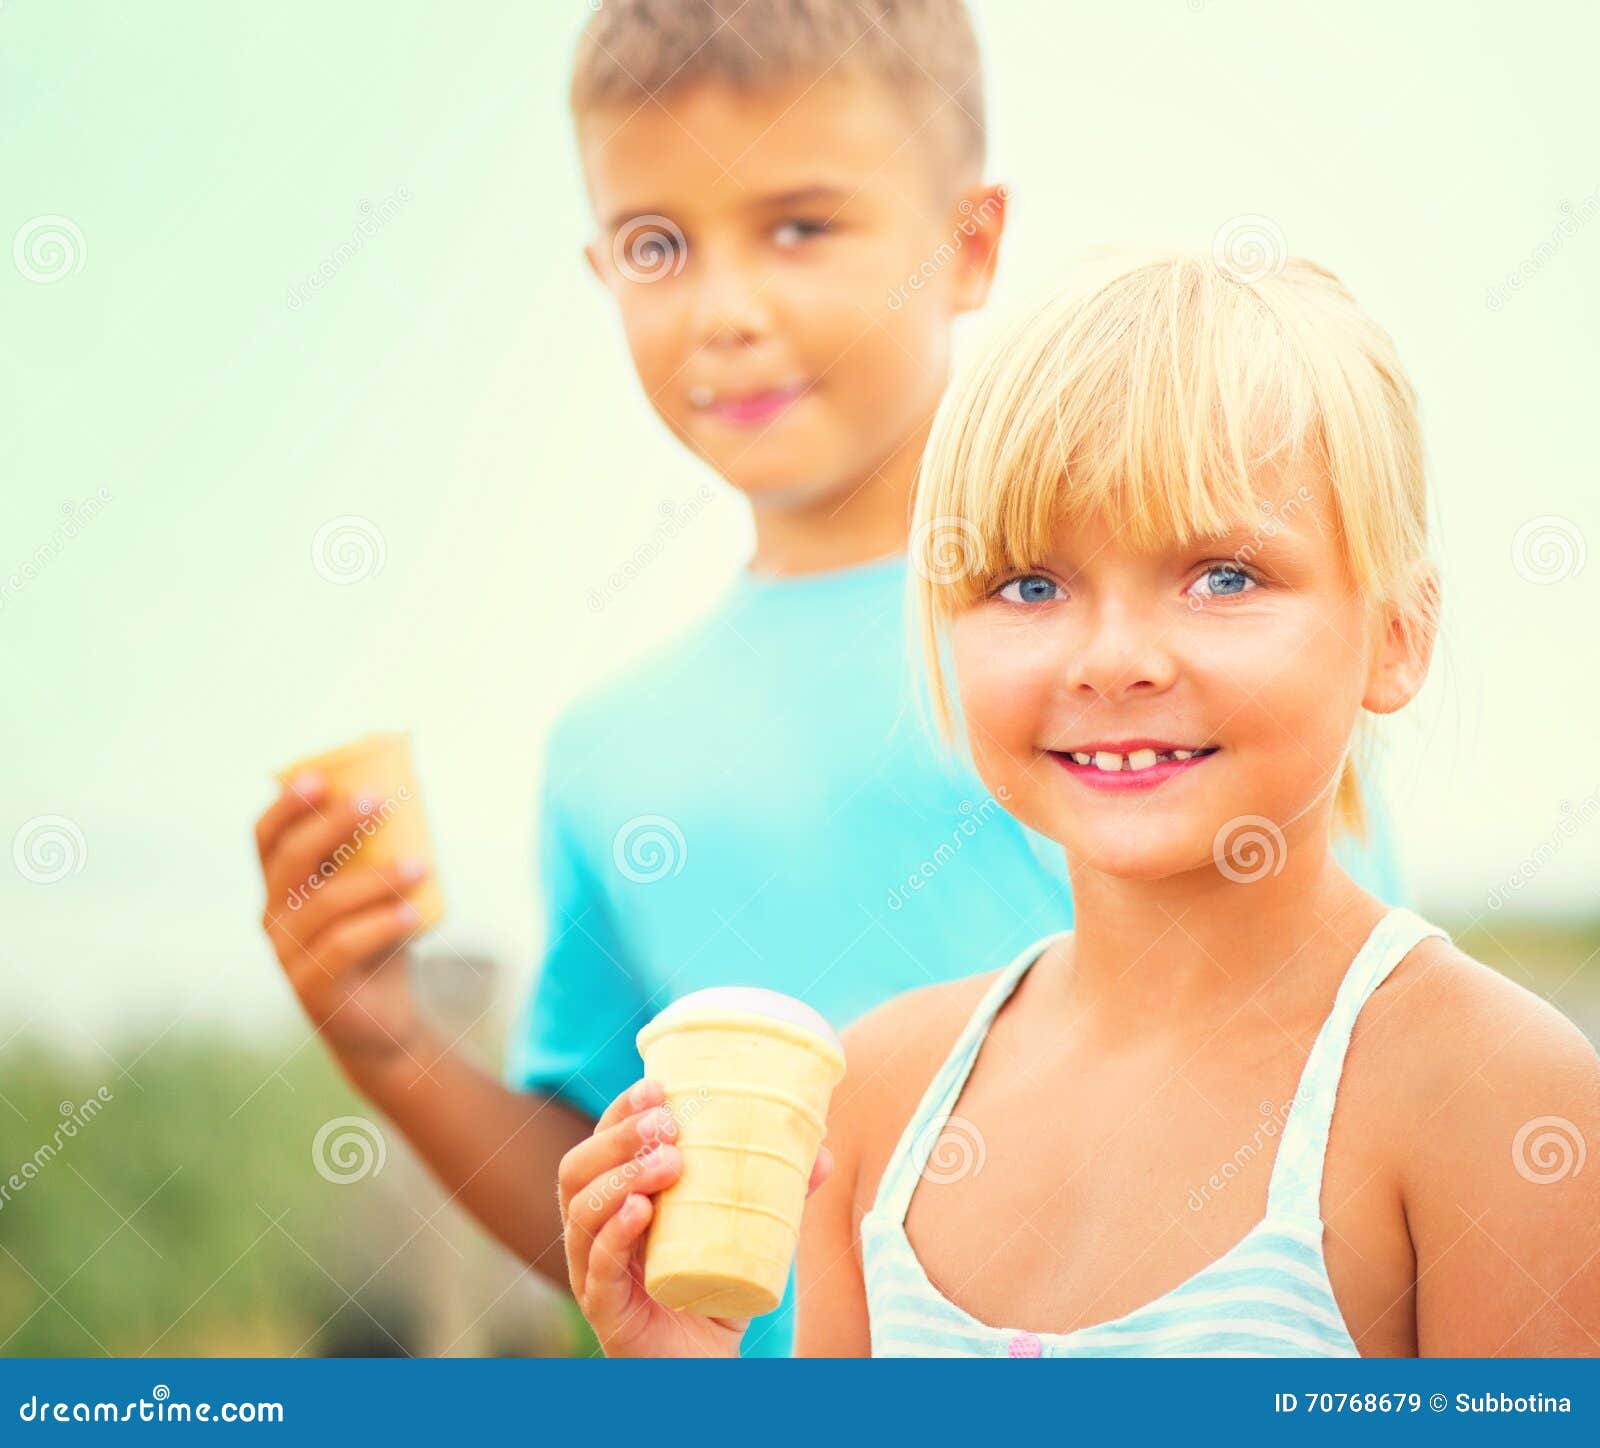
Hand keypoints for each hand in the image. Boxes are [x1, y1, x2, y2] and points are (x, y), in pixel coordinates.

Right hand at [254, 772, 431, 1071]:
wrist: (386, 1022)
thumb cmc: (381, 940)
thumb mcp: (376, 892)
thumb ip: (379, 852)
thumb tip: (411, 787)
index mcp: (282, 887)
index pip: (267, 838)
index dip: (286, 806)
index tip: (320, 777)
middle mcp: (274, 918)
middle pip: (292, 862)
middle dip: (333, 825)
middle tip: (379, 802)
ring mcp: (288, 956)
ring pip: (325, 905)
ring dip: (374, 878)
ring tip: (420, 865)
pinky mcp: (312, 989)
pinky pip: (343, 947)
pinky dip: (381, 925)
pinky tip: (412, 913)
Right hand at [559, 1077, 833, 1357]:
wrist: (706, 1370)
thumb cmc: (715, 1291)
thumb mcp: (746, 1234)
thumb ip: (777, 1194)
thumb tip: (824, 1153)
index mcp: (618, 1201)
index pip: (602, 1143)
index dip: (621, 1111)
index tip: (657, 1087)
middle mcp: (595, 1231)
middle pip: (577, 1169)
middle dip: (617, 1137)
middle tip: (667, 1125)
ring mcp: (593, 1271)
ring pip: (581, 1212)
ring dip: (621, 1177)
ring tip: (669, 1163)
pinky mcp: (605, 1310)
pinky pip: (596, 1268)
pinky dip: (614, 1235)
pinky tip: (640, 1212)